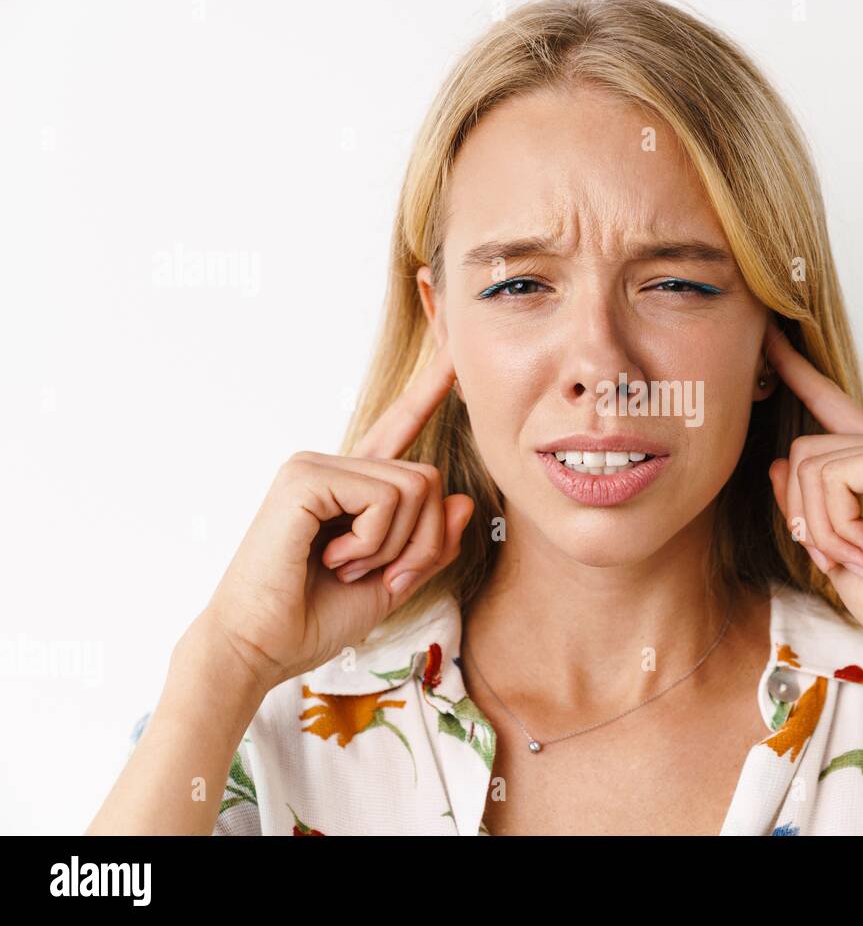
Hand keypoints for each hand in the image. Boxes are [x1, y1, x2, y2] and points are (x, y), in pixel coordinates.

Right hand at [199, 342, 474, 694]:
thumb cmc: (313, 619)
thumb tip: (463, 502)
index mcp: (352, 488)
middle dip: (422, 542)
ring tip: (345, 566)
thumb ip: (430, 545)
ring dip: (396, 547)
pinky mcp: (305, 477)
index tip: (451, 353)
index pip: (398, 429)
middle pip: (429, 481)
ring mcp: (315, 465)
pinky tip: (333, 558)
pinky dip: (374, 542)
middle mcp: (334, 466)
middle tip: (375, 573)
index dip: (427, 390)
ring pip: (415, 488)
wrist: (260, 648)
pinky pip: (386, 498)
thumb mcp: (392, 583)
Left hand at [764, 320, 862, 650]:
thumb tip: (777, 461)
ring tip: (862, 559)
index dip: (798, 373)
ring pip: (809, 464)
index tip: (769, 337)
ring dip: (820, 527)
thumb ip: (807, 502)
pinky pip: (832, 476)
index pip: (832, 407)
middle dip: (803, 515)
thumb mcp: (831, 547)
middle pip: (801, 451)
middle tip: (843, 558)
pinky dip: (837, 525)